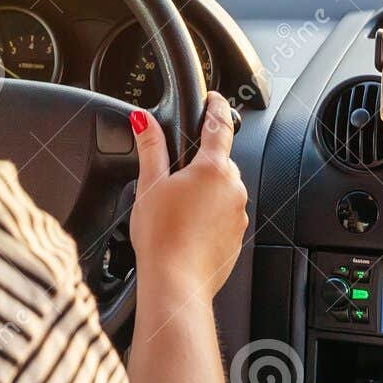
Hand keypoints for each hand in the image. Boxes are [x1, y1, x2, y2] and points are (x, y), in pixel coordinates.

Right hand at [129, 90, 247, 303]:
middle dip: (201, 162)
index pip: (220, 125)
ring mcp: (238, 214)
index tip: (214, 99)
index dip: (216, 108)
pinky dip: (209, 214)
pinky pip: (225, 214)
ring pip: (223, 189)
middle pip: (220, 161)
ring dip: (205, 190)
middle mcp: (233, 188)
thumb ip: (151, 147)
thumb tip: (144, 121)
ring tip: (176, 209)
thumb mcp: (150, 184)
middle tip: (174, 176)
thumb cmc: (162, 237)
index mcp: (213, 169)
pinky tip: (187, 227)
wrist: (176, 284)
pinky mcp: (237, 236)